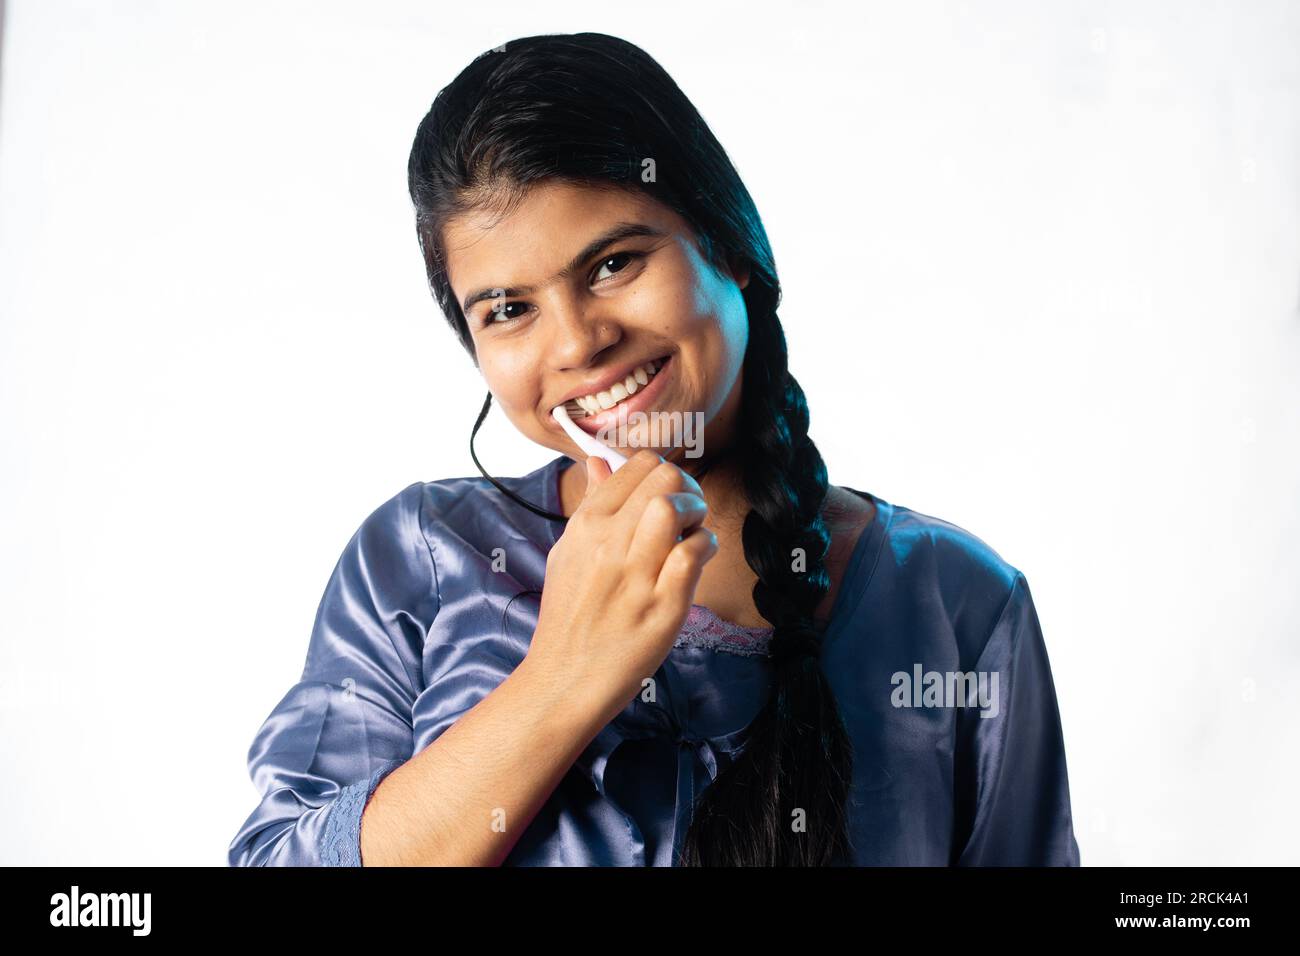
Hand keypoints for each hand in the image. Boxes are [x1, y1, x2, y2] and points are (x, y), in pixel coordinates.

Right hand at [527, 450, 718, 718]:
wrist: (563, 678)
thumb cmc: (569, 615)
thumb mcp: (568, 552)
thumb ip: (589, 504)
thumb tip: (598, 461)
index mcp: (586, 525)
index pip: (638, 464)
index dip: (665, 473)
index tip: (667, 498)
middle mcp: (608, 543)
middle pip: (664, 478)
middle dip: (687, 489)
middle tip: (687, 517)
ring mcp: (635, 575)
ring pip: (675, 508)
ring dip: (696, 515)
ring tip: (691, 537)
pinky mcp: (662, 607)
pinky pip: (692, 553)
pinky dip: (705, 548)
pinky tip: (697, 561)